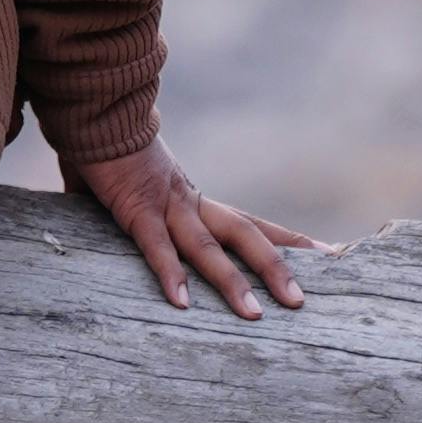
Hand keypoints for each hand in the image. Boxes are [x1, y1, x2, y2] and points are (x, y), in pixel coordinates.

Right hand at [64, 138, 312, 315]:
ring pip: (206, 247)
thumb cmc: (110, 147)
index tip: (327, 257)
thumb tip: (124, 226)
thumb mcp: (135, 187)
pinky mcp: (136, 207)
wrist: (94, 107)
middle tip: (301, 302)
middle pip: (244, 235)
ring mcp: (166, 204)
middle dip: (274, 267)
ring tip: (253, 315)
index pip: (251, 223)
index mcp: (195, 199)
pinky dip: (170, 273)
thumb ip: (139, 213)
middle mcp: (191, 201)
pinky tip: (181, 302)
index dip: (288, 241)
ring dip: (231, 281)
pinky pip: (155, 246)